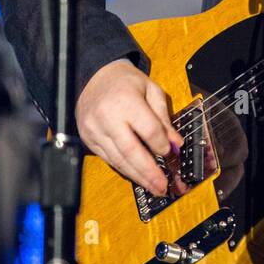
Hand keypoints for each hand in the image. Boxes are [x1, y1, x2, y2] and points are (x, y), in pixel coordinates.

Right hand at [76, 58, 181, 194]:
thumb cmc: (125, 82)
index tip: (170, 152)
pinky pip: (108, 159)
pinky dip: (124, 169)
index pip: (148, 131)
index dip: (162, 145)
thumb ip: (163, 117)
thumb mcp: (151, 90)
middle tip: (163, 186)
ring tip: (153, 186)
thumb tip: (175, 143)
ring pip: (118, 160)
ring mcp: (94, 130)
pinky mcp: (88, 139)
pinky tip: (136, 176)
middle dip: (149, 172)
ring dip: (138, 176)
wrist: (94, 76)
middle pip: (131, 152)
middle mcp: (107, 117)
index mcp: (125, 101)